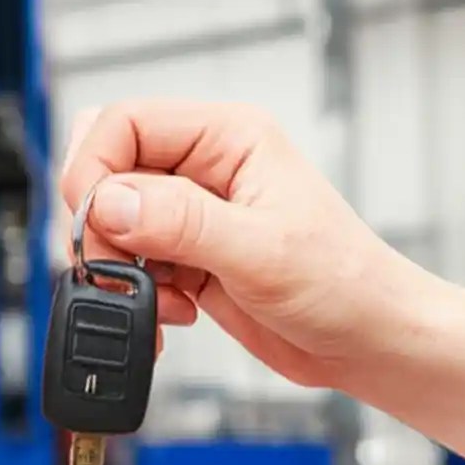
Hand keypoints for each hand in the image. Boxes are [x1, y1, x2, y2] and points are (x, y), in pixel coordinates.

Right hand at [59, 99, 464, 464]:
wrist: (369, 341)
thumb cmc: (346, 283)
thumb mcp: (262, 250)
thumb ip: (181, 222)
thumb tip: (110, 200)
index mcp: (231, 138)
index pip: (125, 123)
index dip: (95, 170)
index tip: (96, 224)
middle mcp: (209, 169)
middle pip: (108, 171)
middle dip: (101, 224)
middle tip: (121, 268)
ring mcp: (198, 217)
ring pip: (114, 223)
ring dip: (122, 267)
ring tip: (165, 299)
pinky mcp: (193, 259)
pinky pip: (134, 266)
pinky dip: (139, 295)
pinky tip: (177, 312)